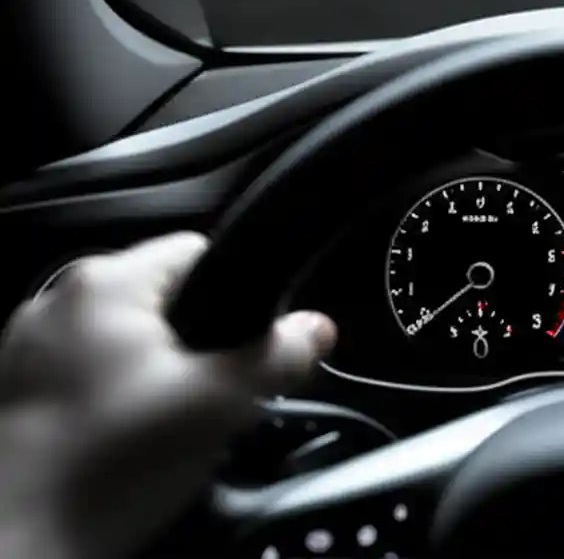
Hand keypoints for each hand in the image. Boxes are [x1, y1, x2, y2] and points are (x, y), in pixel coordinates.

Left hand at [0, 233, 336, 558]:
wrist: (22, 544)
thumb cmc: (109, 467)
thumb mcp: (219, 406)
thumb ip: (278, 357)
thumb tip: (317, 327)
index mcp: (104, 283)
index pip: (198, 252)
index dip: (239, 295)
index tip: (246, 347)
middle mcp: (56, 300)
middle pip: (163, 301)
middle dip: (196, 344)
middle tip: (210, 399)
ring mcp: (27, 346)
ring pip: (125, 340)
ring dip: (154, 373)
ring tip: (165, 426)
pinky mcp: (15, 389)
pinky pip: (89, 373)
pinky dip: (114, 397)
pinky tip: (124, 441)